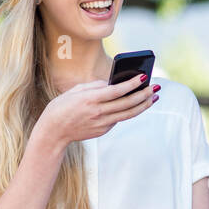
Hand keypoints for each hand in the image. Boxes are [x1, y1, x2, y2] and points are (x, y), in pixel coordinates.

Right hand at [37, 73, 157, 148]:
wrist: (53, 131)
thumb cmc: (62, 106)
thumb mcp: (76, 90)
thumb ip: (96, 86)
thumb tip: (113, 83)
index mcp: (90, 99)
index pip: (117, 91)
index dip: (132, 84)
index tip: (143, 77)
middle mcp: (98, 112)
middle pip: (127, 103)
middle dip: (144, 95)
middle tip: (155, 88)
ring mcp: (101, 124)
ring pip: (128, 114)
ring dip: (143, 105)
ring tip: (154, 98)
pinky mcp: (102, 131)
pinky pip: (118, 119)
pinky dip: (128, 111)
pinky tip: (136, 105)